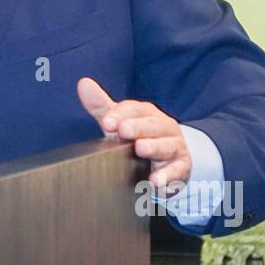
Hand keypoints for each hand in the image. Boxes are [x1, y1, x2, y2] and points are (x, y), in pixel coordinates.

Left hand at [77, 77, 191, 189]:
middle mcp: (164, 127)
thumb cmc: (138, 138)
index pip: (135, 109)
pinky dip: (167, 176)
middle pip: (152, 124)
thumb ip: (101, 106)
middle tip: (123, 131)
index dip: (120, 114)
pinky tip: (155, 181)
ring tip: (140, 148)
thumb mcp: (119, 122)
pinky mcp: (181, 167)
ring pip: (167, 145)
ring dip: (154, 147)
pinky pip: (176, 170)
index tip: (106, 123)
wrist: (165, 163)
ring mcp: (175, 146)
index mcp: (147, 114)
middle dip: (138, 127)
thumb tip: (83, 84)